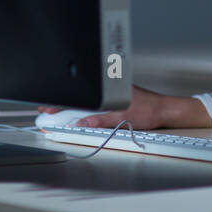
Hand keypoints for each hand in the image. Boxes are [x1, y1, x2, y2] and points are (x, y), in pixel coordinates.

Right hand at [36, 84, 177, 129]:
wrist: (165, 109)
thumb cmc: (149, 109)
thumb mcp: (122, 118)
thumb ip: (100, 121)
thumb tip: (80, 125)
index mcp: (109, 87)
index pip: (80, 94)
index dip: (61, 102)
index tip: (48, 109)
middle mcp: (109, 87)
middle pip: (80, 94)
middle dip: (62, 103)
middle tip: (46, 111)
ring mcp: (111, 92)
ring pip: (86, 98)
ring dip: (72, 105)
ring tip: (56, 113)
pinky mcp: (114, 96)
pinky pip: (94, 100)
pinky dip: (83, 106)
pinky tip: (76, 113)